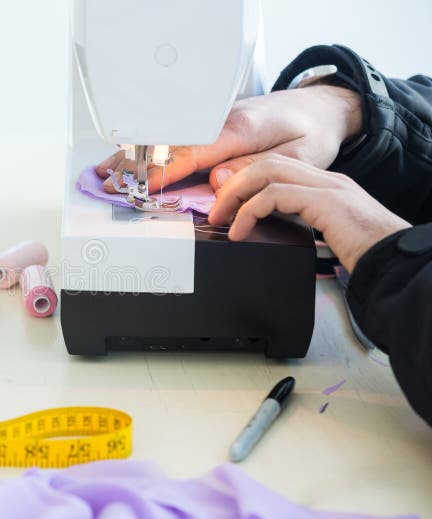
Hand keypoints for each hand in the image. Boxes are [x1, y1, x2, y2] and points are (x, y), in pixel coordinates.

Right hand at [96, 84, 362, 192]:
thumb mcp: (298, 157)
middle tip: (107, 183)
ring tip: (104, 172)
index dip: (165, 172)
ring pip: (168, 141)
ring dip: (134, 157)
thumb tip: (219, 181)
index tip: (140, 187)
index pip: (194, 153)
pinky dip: (149, 151)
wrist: (322, 106)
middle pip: (170, 145)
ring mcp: (213, 121)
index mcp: (242, 128)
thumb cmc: (312, 132)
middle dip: (136, 164)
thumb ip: (256, 169)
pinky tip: (129, 159)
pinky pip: (176, 140)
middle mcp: (221, 120)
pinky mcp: (211, 125)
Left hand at [208, 155, 409, 271]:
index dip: (247, 182)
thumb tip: (272, 237)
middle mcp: (327, 180)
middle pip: (267, 163)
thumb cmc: (366, 256)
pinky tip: (240, 230)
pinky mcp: (324, 201)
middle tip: (215, 210)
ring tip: (220, 218)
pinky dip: (249, 211)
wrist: (395, 262)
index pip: (278, 168)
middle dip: (234, 183)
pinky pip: (273, 195)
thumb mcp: (327, 237)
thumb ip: (303, 228)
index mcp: (327, 186)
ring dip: (236, 194)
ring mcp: (327, 187)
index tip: (228, 206)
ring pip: (266, 171)